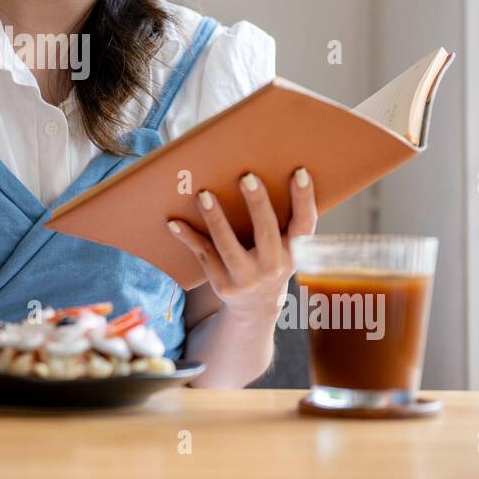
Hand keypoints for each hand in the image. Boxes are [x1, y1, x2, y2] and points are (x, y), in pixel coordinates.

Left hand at [165, 168, 318, 318]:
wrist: (256, 306)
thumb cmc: (269, 259)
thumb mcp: (283, 246)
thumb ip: (280, 219)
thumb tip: (258, 172)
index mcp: (294, 252)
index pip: (304, 224)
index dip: (304, 198)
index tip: (299, 172)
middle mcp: (274, 267)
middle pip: (266, 233)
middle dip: (257, 204)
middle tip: (247, 177)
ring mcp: (247, 279)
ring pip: (228, 246)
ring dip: (216, 218)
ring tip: (204, 194)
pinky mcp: (223, 284)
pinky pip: (204, 255)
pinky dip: (189, 238)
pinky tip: (174, 222)